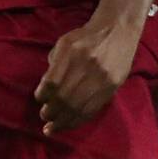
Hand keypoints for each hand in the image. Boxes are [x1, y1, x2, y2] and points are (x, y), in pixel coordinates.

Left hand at [33, 15, 141, 134]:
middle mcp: (86, 65)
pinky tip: (69, 124)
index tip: (40, 99)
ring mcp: (101, 78)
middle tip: (44, 116)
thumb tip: (46, 91)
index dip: (43, 95)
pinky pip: (92, 109)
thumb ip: (54, 64)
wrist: (117, 30)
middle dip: (51, 112)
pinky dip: (78, 120)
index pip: (52, 82)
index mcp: (71, 51)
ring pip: (78, 107)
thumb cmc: (86, 36)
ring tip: (52, 128)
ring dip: (63, 121)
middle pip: (64, 98)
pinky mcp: (112, 87)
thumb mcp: (64, 42)